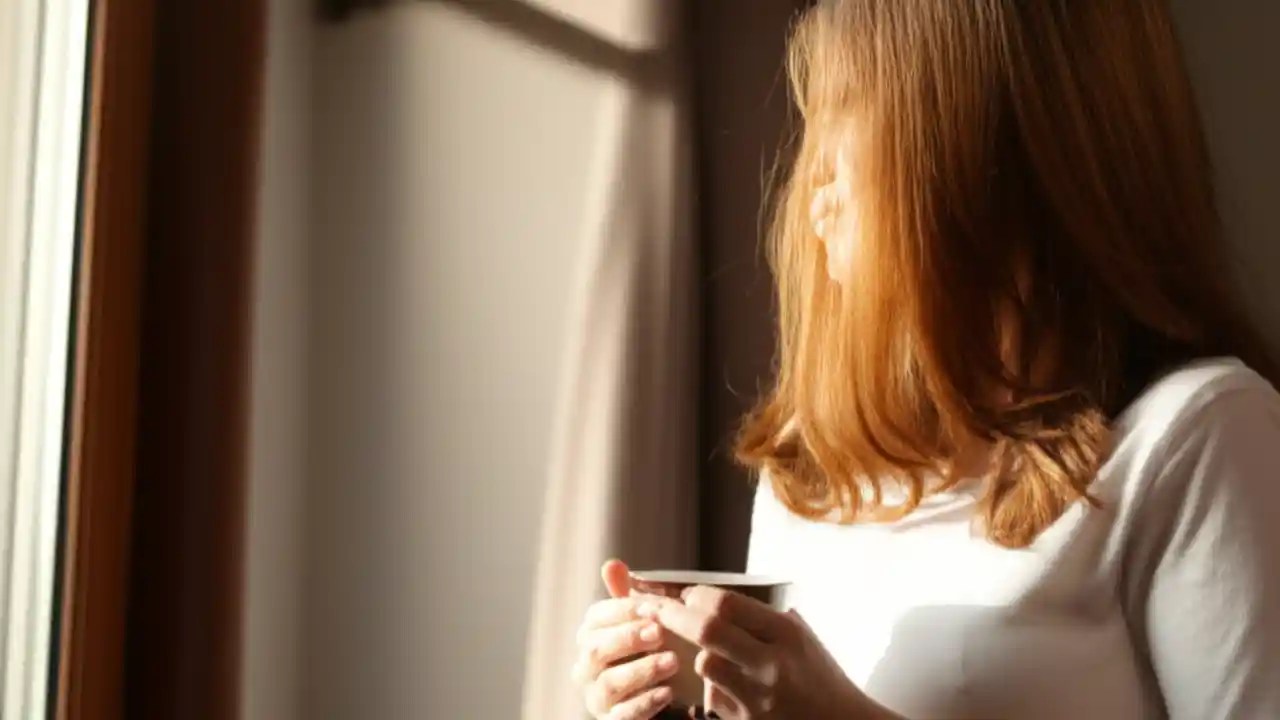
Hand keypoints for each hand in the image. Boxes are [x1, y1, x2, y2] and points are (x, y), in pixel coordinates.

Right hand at [572, 559, 680, 718]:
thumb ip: (629, 597)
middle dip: (628, 639)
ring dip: (642, 670)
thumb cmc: (649, 652)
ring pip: (609, 683)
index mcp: (591, 635)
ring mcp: (596, 697)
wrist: (659, 697)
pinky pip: (622, 716)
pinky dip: (644, 703)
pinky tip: (668, 692)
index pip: (596, 617)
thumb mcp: (645, 622)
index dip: (622, 610)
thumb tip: (612, 564)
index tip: (652, 607)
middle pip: (596, 650)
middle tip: (661, 633)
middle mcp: (586, 666)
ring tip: (673, 662)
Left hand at [640, 586, 895, 719]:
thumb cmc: (821, 678)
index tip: (685, 596)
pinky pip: (712, 699)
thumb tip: (711, 598)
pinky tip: (722, 688)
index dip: (696, 597)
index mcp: (787, 634)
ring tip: (703, 654)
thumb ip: (765, 619)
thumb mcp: (803, 638)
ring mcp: (758, 698)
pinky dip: (711, 690)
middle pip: (706, 629)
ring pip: (704, 666)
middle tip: (654, 610)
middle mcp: (772, 664)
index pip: (726, 603)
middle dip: (673, 616)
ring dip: (697, 658)